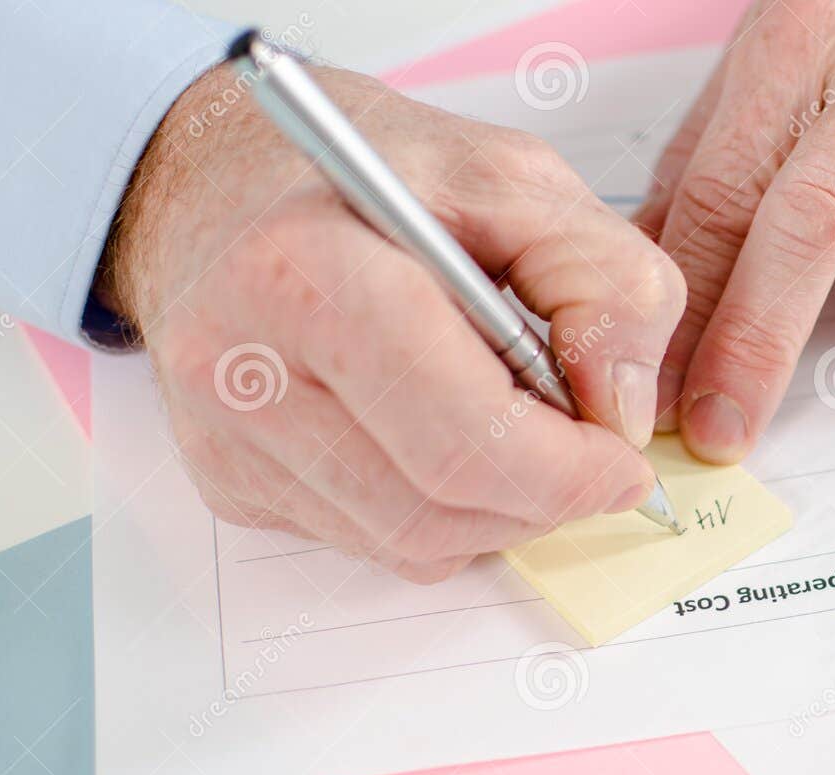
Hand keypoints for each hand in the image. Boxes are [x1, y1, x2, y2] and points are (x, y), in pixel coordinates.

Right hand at [100, 63, 684, 582]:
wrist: (212, 179)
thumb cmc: (363, 169)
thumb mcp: (513, 177)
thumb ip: (602, 279)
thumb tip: (621, 411)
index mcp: (305, 276)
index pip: (460, 436)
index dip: (566, 470)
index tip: (622, 461)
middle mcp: (243, 374)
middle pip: (439, 507)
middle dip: (544, 496)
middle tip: (590, 457)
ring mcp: (227, 445)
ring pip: (414, 544)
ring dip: (498, 511)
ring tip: (516, 427)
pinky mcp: (233, 488)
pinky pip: (376, 545)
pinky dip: (442, 512)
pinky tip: (444, 435)